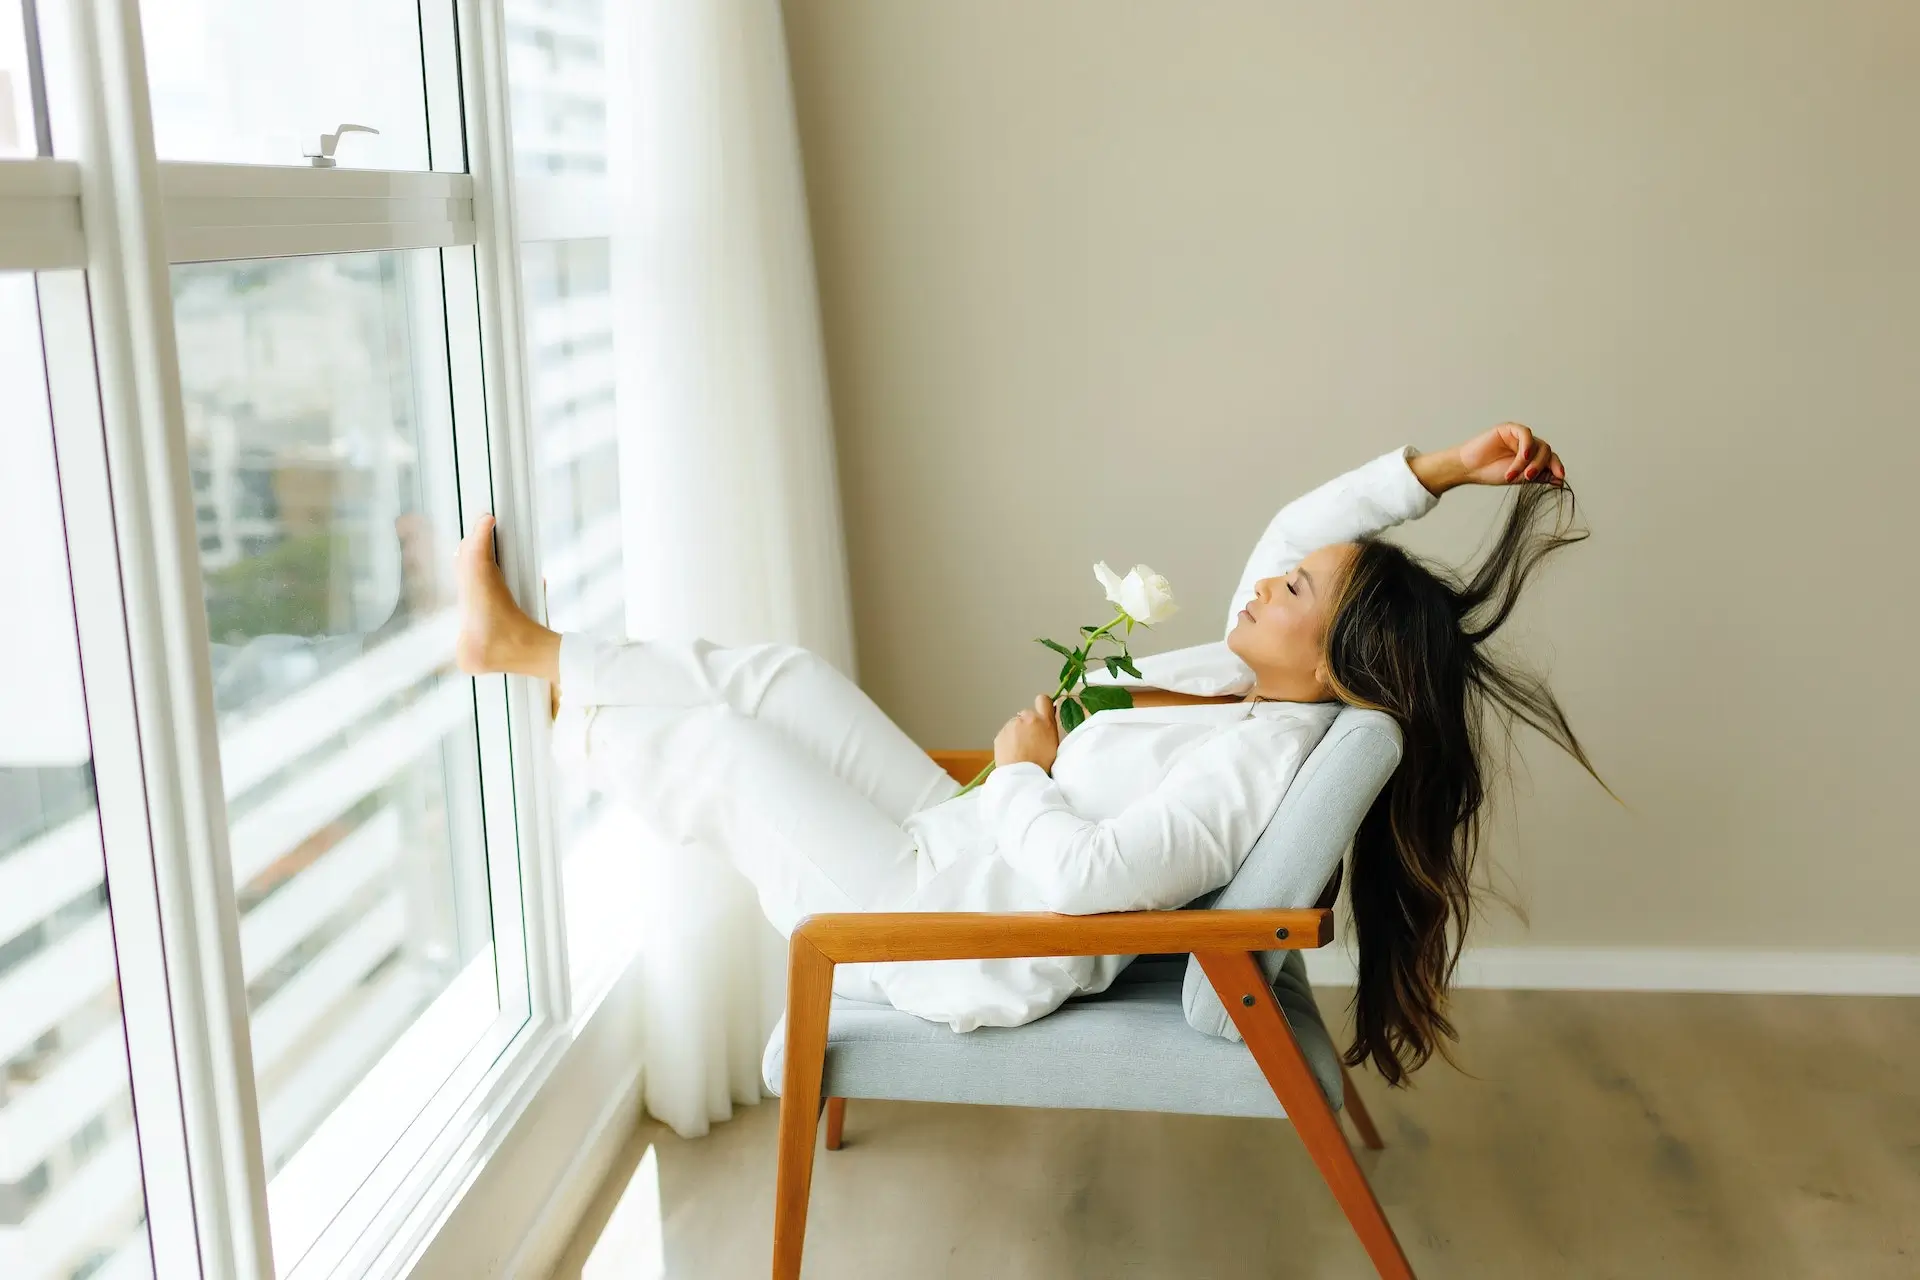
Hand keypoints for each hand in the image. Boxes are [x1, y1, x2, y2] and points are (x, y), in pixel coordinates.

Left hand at [993, 694, 1060, 771]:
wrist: (1022, 776)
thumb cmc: (1042, 764)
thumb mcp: (1055, 744)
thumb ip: (1050, 727)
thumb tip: (1047, 719)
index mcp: (1043, 720)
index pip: (1043, 700)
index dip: (1043, 706)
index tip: (1043, 714)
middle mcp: (1026, 718)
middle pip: (1027, 715)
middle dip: (1029, 724)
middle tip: (1031, 741)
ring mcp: (1011, 725)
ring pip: (1015, 725)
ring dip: (1018, 733)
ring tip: (1021, 751)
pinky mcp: (1000, 735)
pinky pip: (1006, 735)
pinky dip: (1008, 741)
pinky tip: (1013, 754)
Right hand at [1412, 423, 1566, 493]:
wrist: (1469, 469)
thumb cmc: (1490, 473)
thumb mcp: (1518, 478)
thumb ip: (1538, 476)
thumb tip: (1559, 481)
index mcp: (1532, 457)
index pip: (1551, 459)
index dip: (1557, 466)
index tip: (1560, 477)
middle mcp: (1528, 445)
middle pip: (1546, 451)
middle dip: (1541, 465)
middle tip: (1528, 477)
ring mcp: (1519, 437)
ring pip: (1538, 445)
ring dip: (1530, 461)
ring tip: (1517, 474)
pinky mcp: (1509, 429)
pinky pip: (1526, 434)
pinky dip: (1526, 446)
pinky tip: (1522, 456)